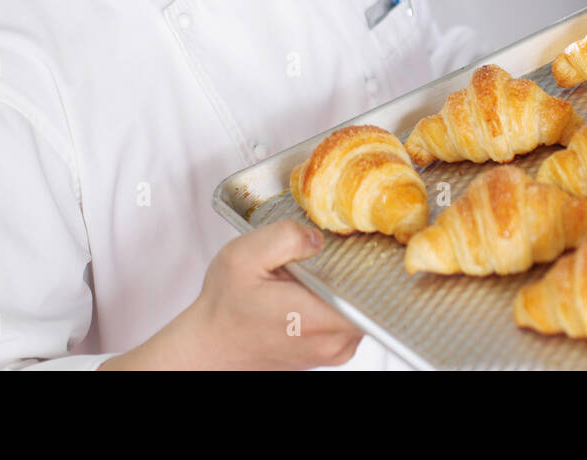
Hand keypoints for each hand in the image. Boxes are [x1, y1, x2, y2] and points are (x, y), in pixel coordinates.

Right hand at [99, 220, 362, 369]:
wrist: (210, 345)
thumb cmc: (224, 306)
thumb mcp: (243, 256)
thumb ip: (285, 237)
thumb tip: (319, 236)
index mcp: (317, 317)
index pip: (376, 294)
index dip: (376, 263)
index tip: (367, 241)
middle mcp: (333, 340)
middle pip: (372, 295)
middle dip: (356, 268)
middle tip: (328, 249)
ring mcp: (334, 350)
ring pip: (362, 305)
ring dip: (345, 284)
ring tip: (314, 269)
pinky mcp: (330, 351)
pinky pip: (349, 316)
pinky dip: (338, 298)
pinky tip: (313, 286)